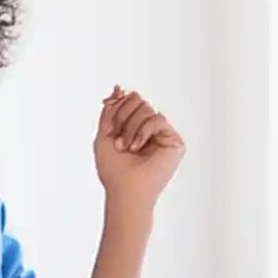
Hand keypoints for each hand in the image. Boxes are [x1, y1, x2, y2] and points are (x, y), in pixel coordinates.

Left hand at [95, 85, 184, 208]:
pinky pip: (157, 119)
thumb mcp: (104, 134)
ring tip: (127, 147)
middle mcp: (150, 130)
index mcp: (135, 127)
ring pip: (146, 108)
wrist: (124, 189)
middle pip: (138, 100)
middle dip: (123, 117)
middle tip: (118, 139)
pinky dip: (143, 131)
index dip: (118, 105)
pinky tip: (138, 147)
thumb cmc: (114, 170)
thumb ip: (110, 111)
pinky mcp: (174, 141)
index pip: (130, 101)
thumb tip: (118, 88)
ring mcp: (163, 135)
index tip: (110, 118)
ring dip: (131, 127)